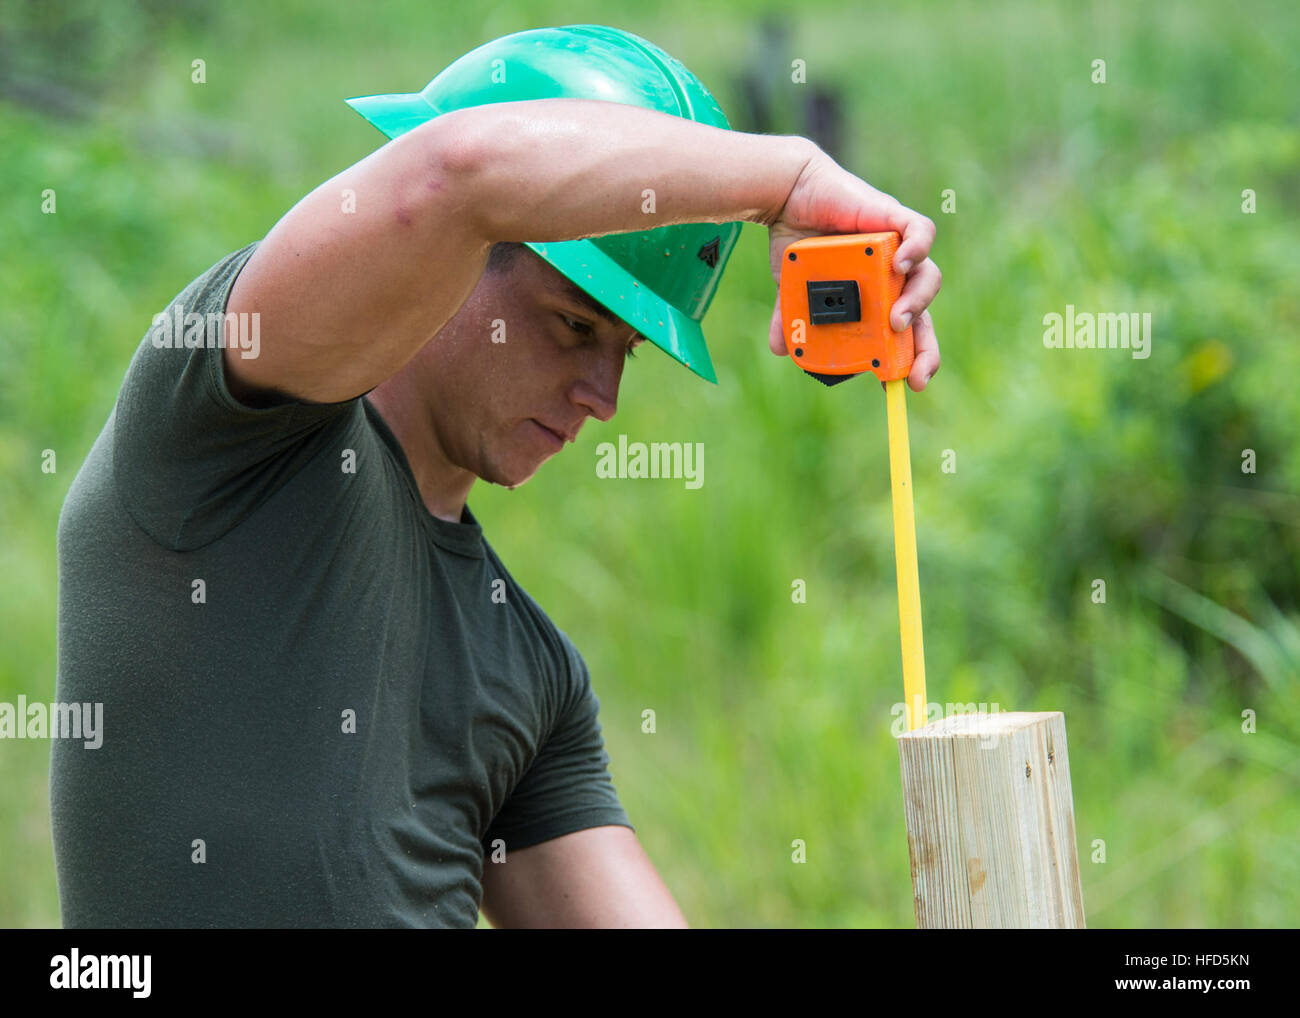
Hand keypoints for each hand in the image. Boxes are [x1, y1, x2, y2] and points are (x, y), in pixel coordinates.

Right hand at [766, 145, 941, 390]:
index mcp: (876, 299)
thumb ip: (792, 319)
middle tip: (915, 373)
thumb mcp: (793, 290)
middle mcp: (893, 277)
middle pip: (925, 314)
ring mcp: (897, 249)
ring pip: (927, 278)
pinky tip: (902, 264)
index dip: (911, 360)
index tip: (905, 385)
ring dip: (916, 303)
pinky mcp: (894, 219)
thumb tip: (780, 350)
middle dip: (925, 346)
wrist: (789, 196)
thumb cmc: (797, 243)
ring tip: (895, 321)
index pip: (905, 335)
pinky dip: (916, 249)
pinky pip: (921, 234)